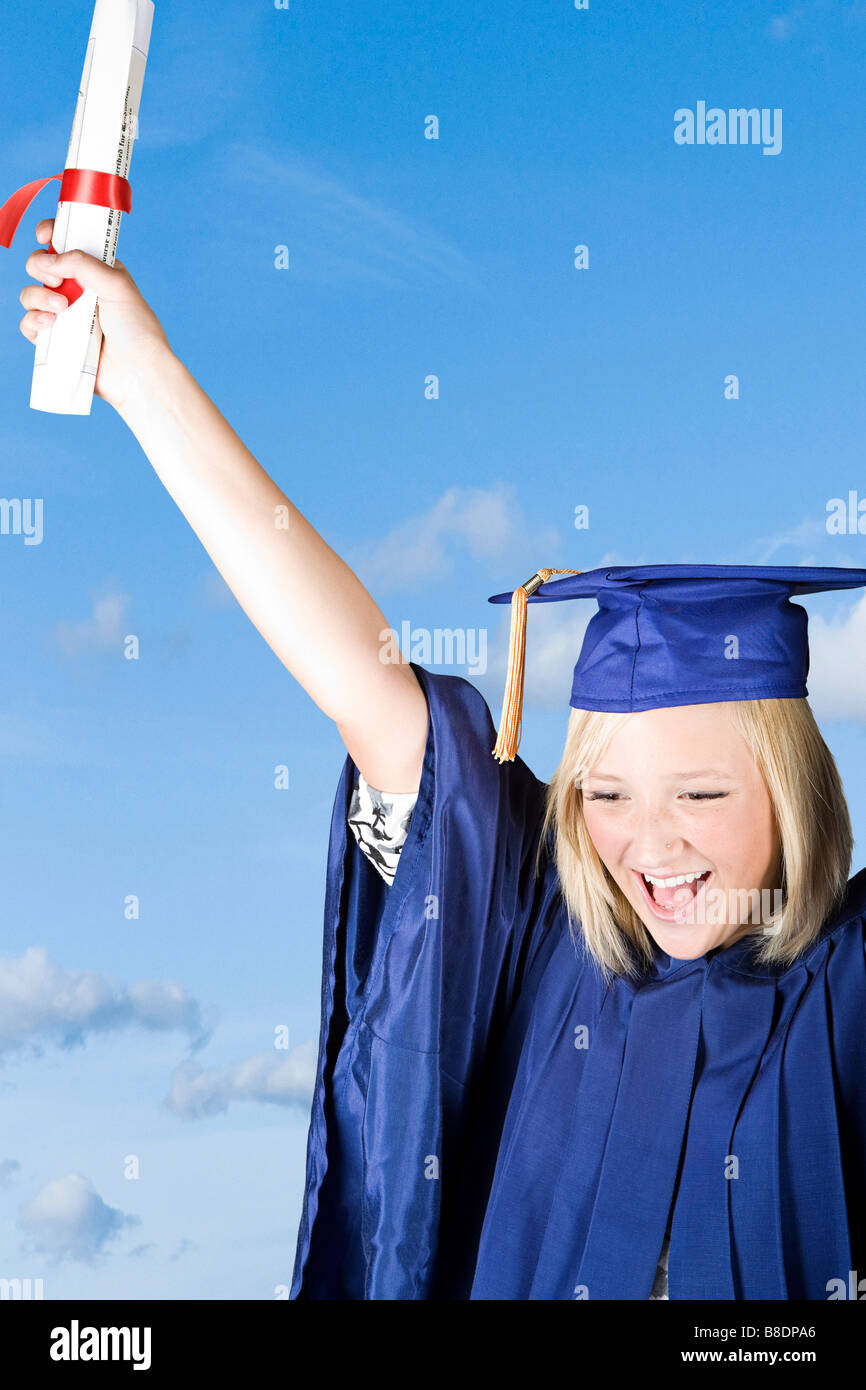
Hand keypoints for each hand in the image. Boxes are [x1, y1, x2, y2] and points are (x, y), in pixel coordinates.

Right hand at [19, 218, 172, 412]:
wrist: (138, 375)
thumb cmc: (137, 330)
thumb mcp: (117, 285)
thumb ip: (82, 264)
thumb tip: (47, 259)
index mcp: (96, 271)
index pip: (67, 243)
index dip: (51, 233)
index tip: (45, 235)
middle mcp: (79, 290)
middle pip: (41, 266)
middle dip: (39, 266)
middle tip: (56, 280)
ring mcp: (66, 316)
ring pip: (31, 294)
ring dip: (37, 296)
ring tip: (60, 309)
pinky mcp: (57, 341)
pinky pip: (30, 325)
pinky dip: (33, 321)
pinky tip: (49, 325)